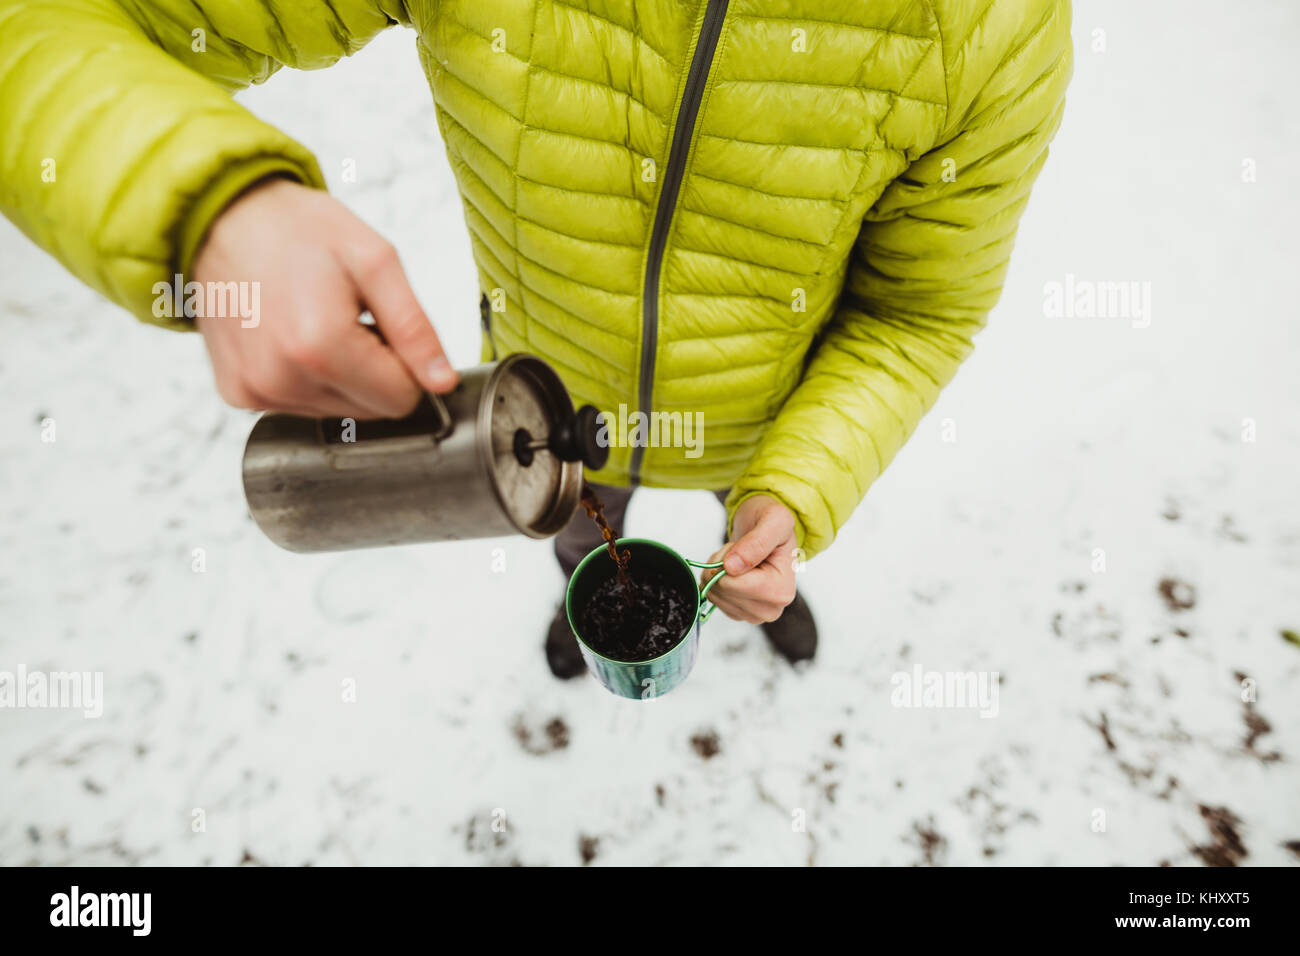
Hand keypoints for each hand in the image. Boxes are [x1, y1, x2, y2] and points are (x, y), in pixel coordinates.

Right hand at [192, 177, 456, 417]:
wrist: (220, 216)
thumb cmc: (298, 229)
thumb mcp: (375, 261)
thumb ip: (415, 328)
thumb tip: (442, 383)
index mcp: (321, 347)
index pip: (401, 399)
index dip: (405, 363)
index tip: (382, 324)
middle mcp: (282, 380)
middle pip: (371, 411)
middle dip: (374, 370)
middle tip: (349, 317)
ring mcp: (256, 391)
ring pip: (339, 412)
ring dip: (342, 374)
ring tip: (316, 320)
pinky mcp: (239, 393)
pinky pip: (301, 405)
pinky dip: (308, 377)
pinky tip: (290, 335)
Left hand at [700, 495, 798, 623]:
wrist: (767, 529)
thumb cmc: (772, 523)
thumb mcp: (774, 520)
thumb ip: (756, 542)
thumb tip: (732, 567)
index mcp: (781, 590)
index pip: (734, 584)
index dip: (725, 561)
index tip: (740, 546)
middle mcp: (771, 608)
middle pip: (722, 591)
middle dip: (720, 566)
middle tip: (737, 551)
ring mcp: (755, 615)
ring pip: (714, 595)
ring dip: (716, 572)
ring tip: (736, 558)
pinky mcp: (740, 614)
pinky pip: (713, 599)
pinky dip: (715, 581)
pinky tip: (733, 571)